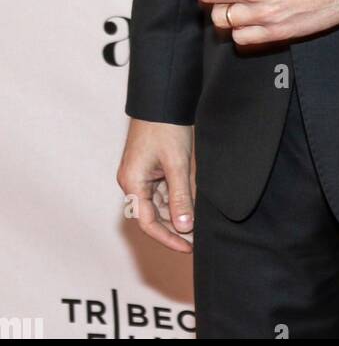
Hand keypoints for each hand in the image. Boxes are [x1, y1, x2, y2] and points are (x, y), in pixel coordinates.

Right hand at [116, 119, 194, 253]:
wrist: (163, 97)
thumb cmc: (165, 126)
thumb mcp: (177, 163)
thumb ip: (181, 197)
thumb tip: (185, 228)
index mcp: (132, 183)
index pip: (148, 223)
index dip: (168, 238)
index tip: (187, 248)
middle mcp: (133, 182)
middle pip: (153, 215)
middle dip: (175, 227)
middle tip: (198, 238)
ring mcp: (142, 175)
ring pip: (160, 203)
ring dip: (178, 212)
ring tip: (200, 223)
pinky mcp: (152, 167)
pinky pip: (164, 190)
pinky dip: (179, 197)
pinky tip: (195, 202)